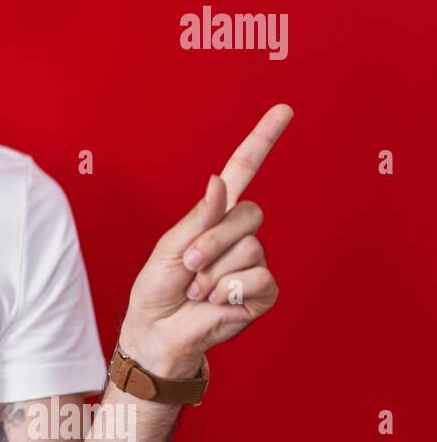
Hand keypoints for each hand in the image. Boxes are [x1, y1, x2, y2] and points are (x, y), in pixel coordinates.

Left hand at [118, 103, 293, 376]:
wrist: (158, 331)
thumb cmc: (157, 289)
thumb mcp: (168, 247)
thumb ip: (198, 217)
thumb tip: (218, 181)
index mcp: (214, 216)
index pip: (243, 171)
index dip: (262, 141)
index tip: (284, 110)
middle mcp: (239, 236)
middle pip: (250, 214)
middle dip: (212, 241)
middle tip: (188, 266)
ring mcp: (254, 264)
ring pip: (251, 250)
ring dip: (214, 273)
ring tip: (196, 290)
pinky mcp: (261, 294)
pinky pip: (258, 280)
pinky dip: (228, 292)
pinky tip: (214, 302)